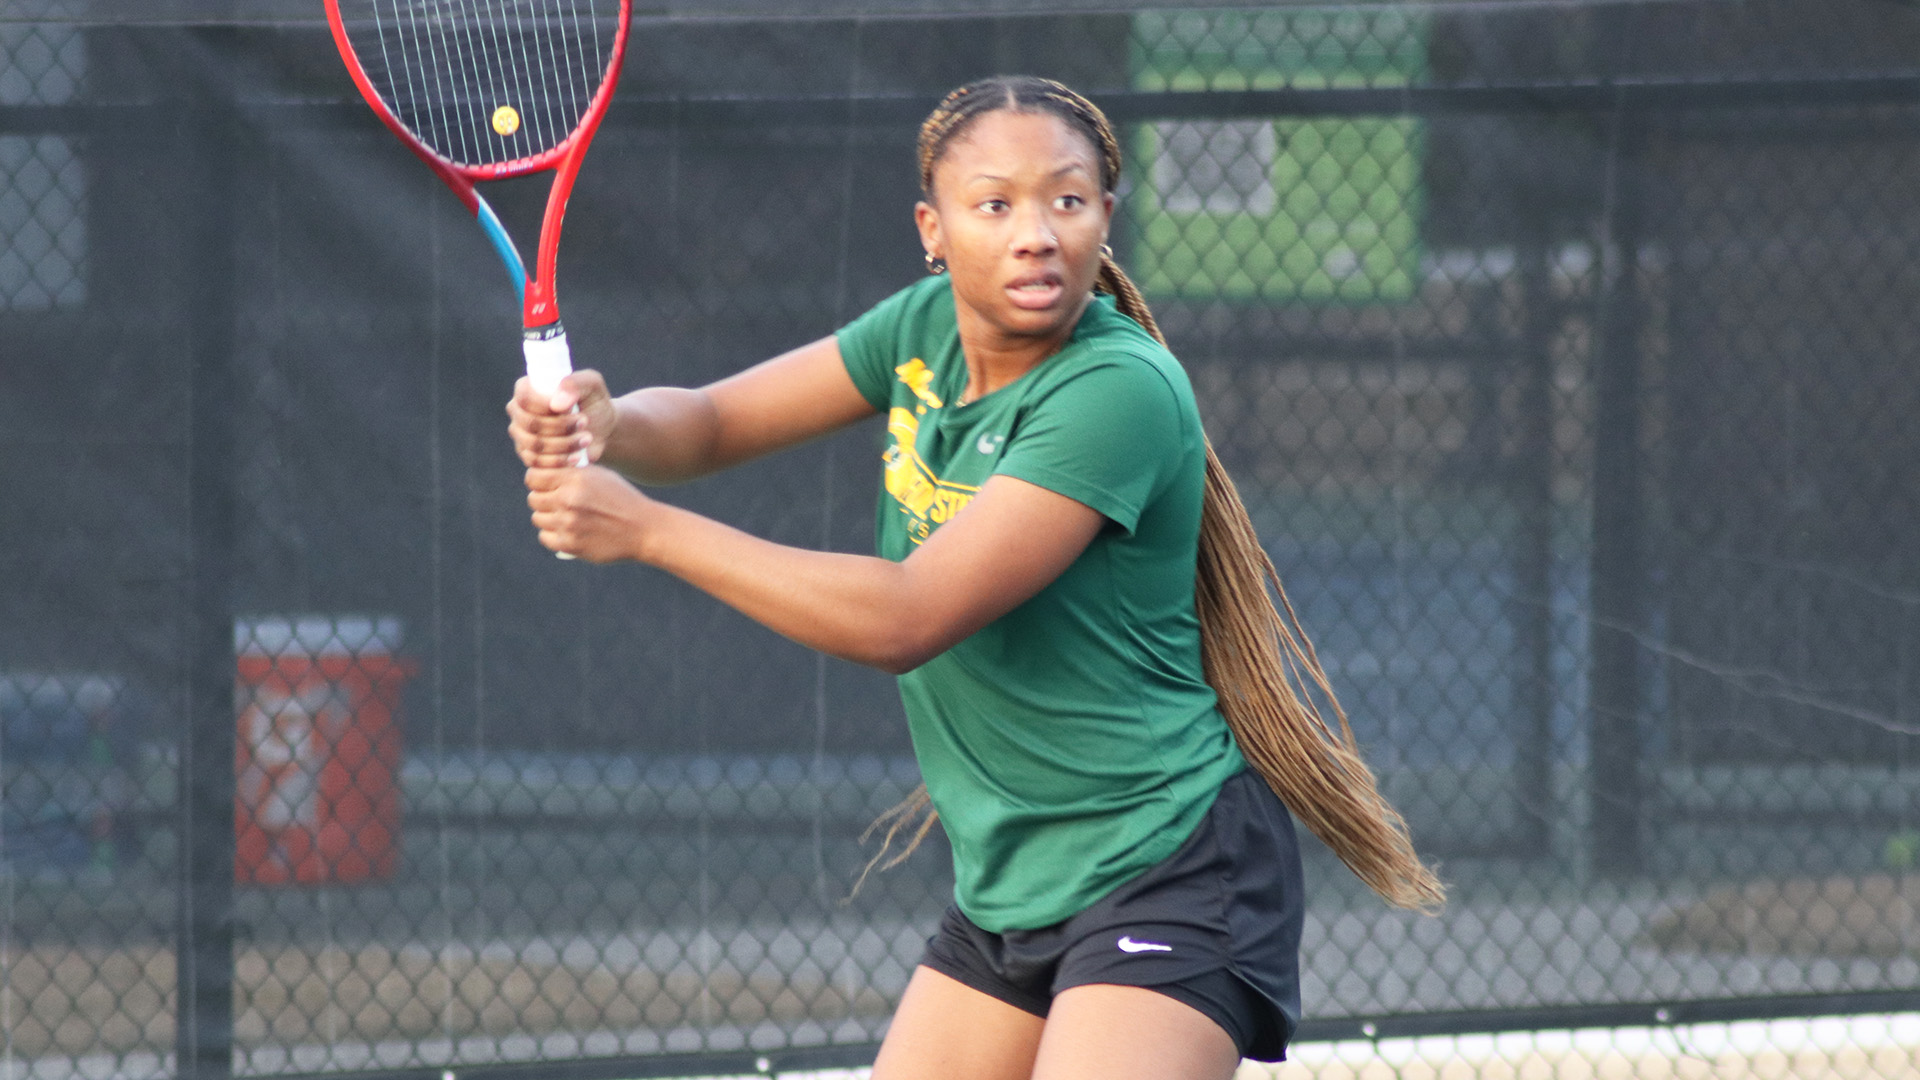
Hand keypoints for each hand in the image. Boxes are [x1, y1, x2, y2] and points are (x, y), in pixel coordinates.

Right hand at [507, 369, 616, 467]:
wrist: (602, 429)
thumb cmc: (594, 402)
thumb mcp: (592, 384)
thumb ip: (576, 383)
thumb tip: (557, 404)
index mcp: (526, 388)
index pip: (524, 397)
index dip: (547, 405)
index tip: (572, 408)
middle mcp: (518, 411)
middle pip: (530, 423)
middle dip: (562, 426)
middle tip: (584, 422)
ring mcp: (521, 435)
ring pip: (534, 445)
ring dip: (565, 444)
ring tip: (587, 438)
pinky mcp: (529, 456)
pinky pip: (537, 463)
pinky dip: (560, 461)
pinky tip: (578, 456)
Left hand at [526, 463, 654, 562]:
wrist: (643, 528)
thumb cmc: (622, 499)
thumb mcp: (600, 476)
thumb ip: (571, 473)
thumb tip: (544, 472)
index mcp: (574, 479)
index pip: (533, 477)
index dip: (537, 480)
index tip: (543, 485)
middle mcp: (568, 500)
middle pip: (533, 499)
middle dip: (542, 499)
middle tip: (554, 502)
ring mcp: (568, 524)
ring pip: (538, 518)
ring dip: (547, 517)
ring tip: (563, 517)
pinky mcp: (570, 545)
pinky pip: (545, 537)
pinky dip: (553, 535)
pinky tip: (565, 531)